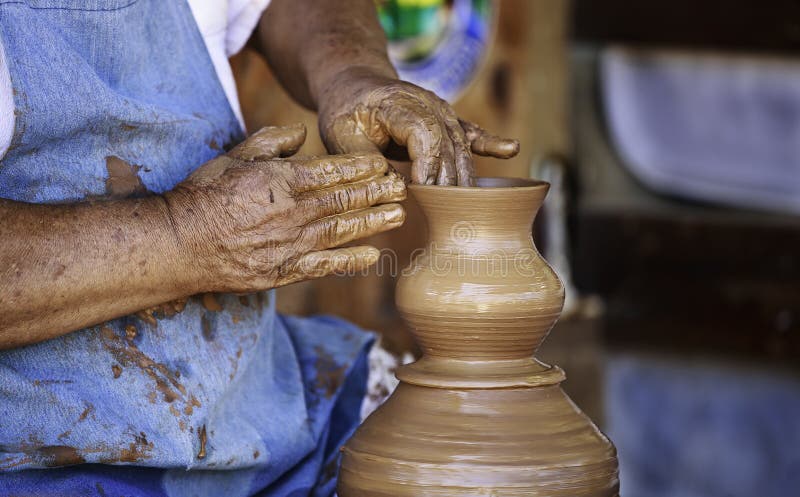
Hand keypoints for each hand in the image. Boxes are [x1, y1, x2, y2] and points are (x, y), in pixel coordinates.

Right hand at [165, 124, 405, 292]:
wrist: (180, 244)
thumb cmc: (204, 195)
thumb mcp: (234, 155)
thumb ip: (271, 142)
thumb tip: (302, 133)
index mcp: (281, 181)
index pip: (331, 171)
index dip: (361, 168)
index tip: (383, 165)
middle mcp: (292, 212)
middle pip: (344, 200)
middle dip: (376, 193)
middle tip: (402, 187)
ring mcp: (291, 244)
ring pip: (342, 230)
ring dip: (373, 222)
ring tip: (398, 215)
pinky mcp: (285, 271)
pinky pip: (325, 266)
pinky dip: (350, 261)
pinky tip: (372, 256)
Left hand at [318, 68, 519, 185]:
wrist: (355, 87)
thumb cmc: (345, 113)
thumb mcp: (340, 135)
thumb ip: (365, 160)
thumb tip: (392, 185)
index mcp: (398, 102)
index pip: (424, 132)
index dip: (428, 162)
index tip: (422, 190)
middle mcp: (425, 103)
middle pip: (447, 142)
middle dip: (448, 178)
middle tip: (445, 210)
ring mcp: (440, 110)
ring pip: (460, 144)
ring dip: (464, 176)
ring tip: (470, 205)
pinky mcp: (447, 120)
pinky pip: (471, 133)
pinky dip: (490, 143)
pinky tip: (509, 149)